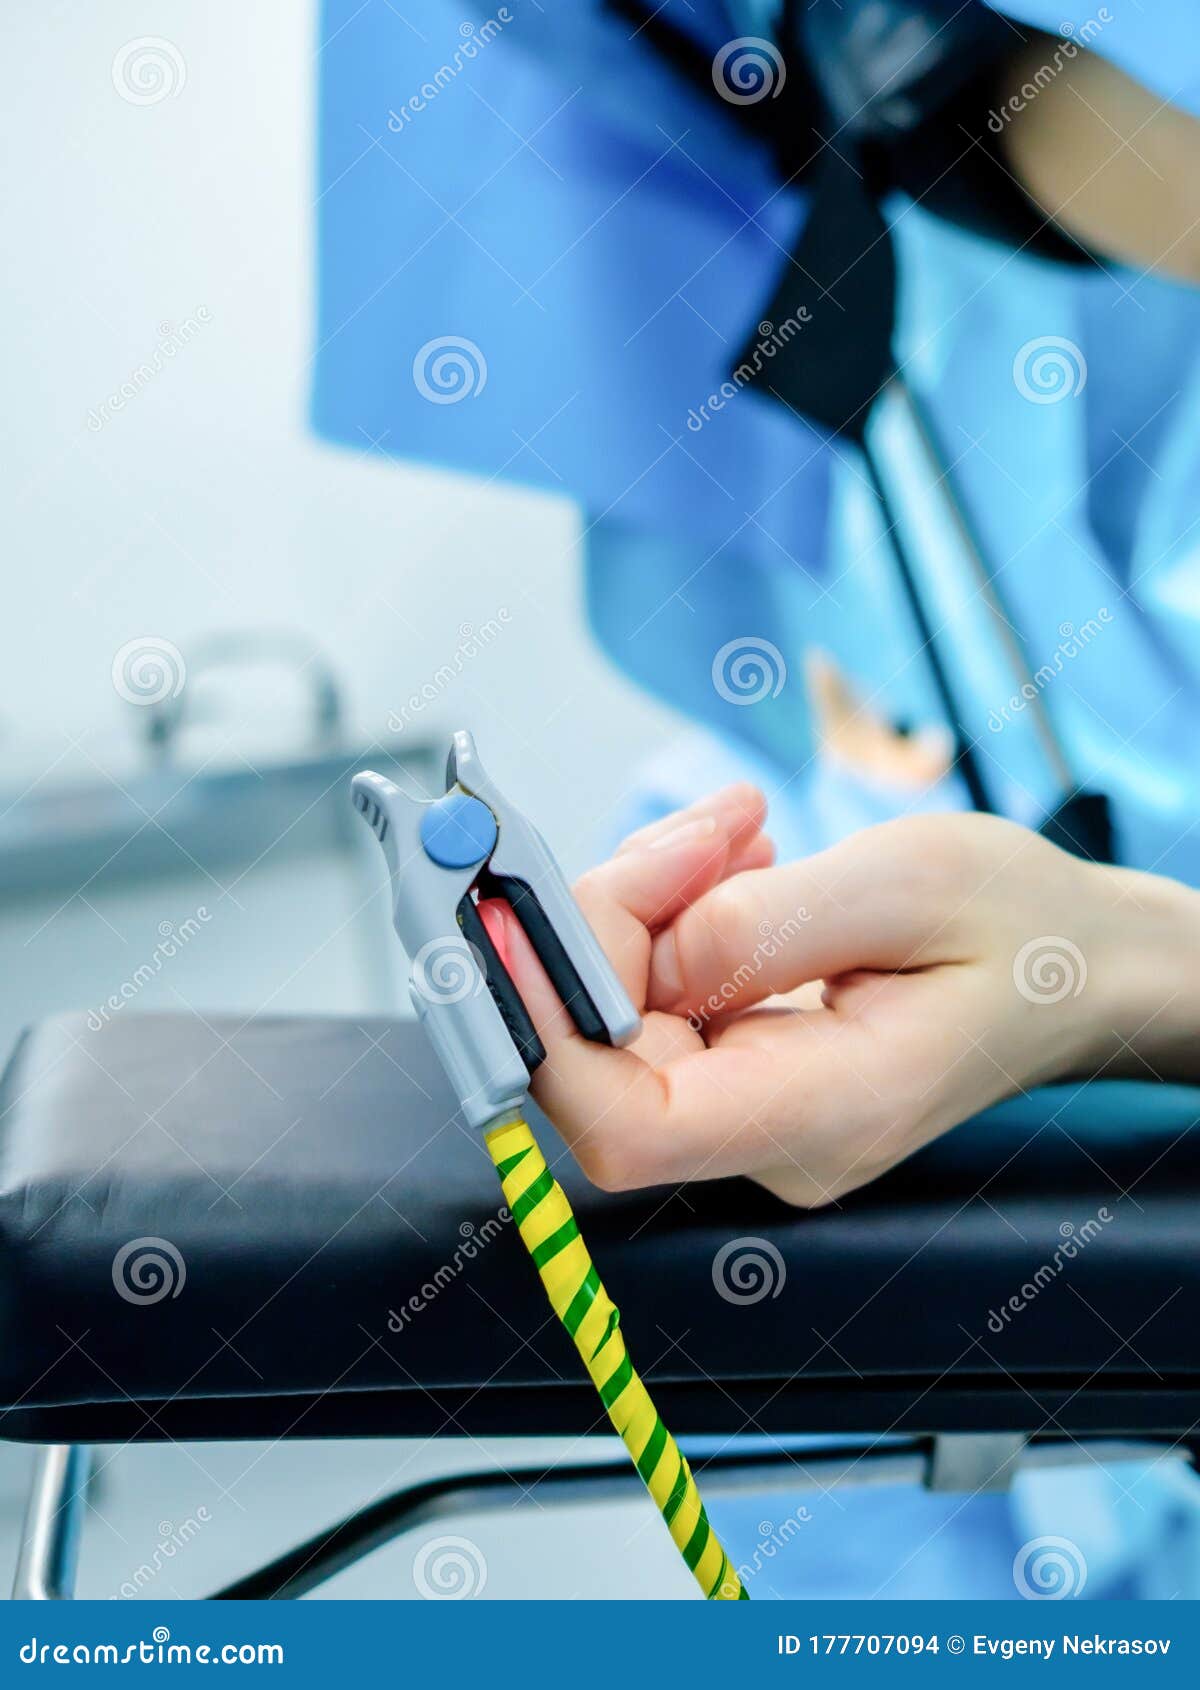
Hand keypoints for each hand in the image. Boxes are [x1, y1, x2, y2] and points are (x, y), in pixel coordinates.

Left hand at [483, 795, 1199, 1206]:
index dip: (544, 1026)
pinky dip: (670, 917)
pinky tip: (732, 863)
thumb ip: (761, 921)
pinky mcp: (741, 1068)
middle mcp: (770, 1136)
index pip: (625, 1127)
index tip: (516, 913)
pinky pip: (658, 995)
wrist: (1074, 965)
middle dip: (612, 919)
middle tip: (698, 830)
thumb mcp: (904, 885)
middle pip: (605, 1050)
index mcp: (822, 1115)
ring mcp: (751, 1109)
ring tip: (735, 833)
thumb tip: (634, 946)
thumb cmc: (1018, 928)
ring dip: (646, 903)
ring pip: (622, 1011)